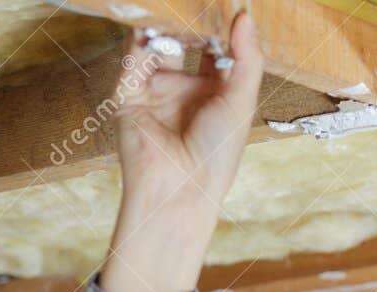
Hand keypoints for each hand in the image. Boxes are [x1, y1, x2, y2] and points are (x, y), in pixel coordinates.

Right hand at [100, 11, 264, 291]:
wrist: (179, 189)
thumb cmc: (217, 155)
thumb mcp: (241, 102)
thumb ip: (247, 58)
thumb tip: (246, 15)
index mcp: (216, 96)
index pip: (218, 50)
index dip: (222, 28)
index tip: (229, 6)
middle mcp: (185, 90)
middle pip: (186, 41)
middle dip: (193, 19)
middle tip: (201, 2)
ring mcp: (156, 89)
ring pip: (158, 43)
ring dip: (169, 23)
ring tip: (180, 7)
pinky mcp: (129, 93)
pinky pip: (133, 56)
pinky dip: (143, 35)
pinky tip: (158, 21)